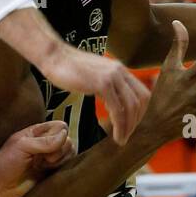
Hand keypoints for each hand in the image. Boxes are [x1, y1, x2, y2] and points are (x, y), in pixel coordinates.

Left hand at [0, 121, 72, 196]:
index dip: (58, 136)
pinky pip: (67, 165)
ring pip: (69, 153)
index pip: (60, 126)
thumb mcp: (22, 146)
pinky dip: (60, 169)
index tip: (47, 147)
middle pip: (68, 140)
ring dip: (59, 161)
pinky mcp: (52, 171)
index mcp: (37, 132)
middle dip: (59, 151)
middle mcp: (46, 143)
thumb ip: (44, 141)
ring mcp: (50, 157)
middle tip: (43, 159)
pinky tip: (47, 172)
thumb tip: (64, 135)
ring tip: (43, 166)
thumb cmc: (5, 163)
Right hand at [35, 46, 149, 145]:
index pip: (142, 93)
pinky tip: (115, 136)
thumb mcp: (94, 75)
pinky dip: (120, 126)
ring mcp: (112, 77)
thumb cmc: (68, 68)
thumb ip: (107, 86)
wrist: (54, 56)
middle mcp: (120, 71)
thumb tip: (112, 102)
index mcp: (120, 69)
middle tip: (127, 135)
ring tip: (121, 140)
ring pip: (131, 107)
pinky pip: (118, 110)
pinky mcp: (103, 84)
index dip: (140, 112)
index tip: (131, 125)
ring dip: (129, 127)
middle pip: (141, 101)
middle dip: (136, 121)